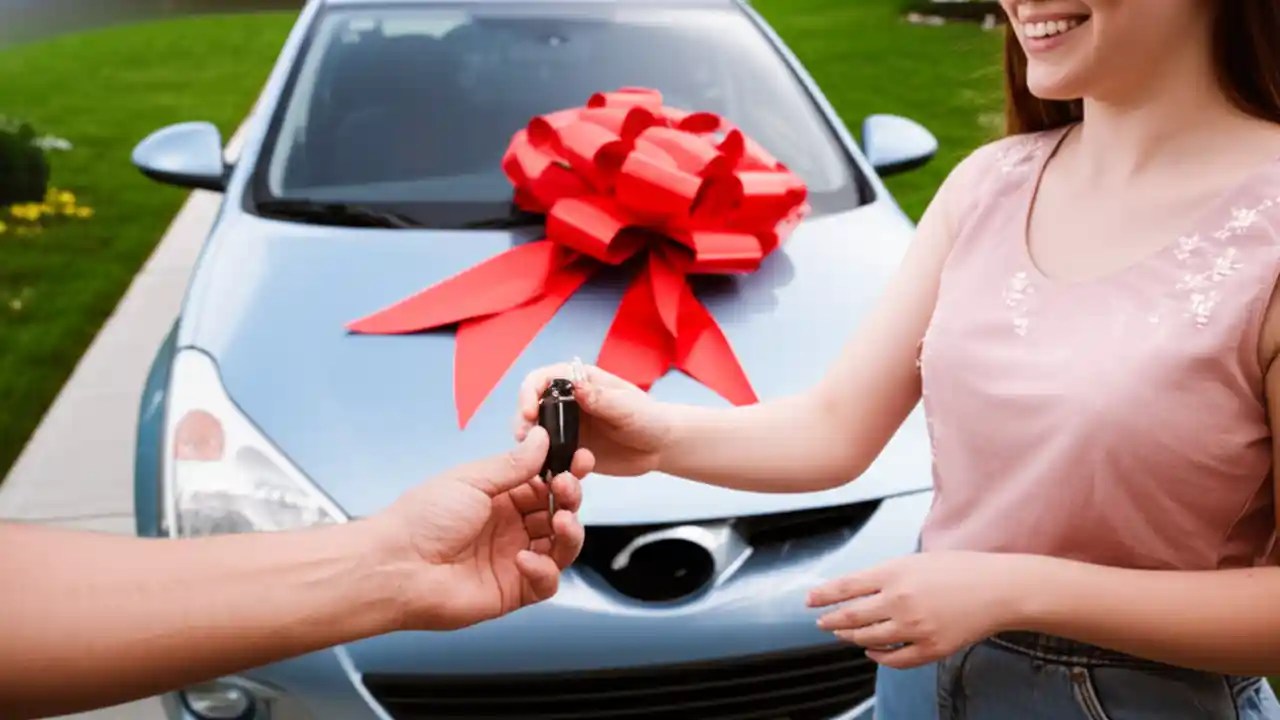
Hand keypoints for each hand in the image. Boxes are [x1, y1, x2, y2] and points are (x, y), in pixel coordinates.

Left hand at [372, 426, 593, 630]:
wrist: (395, 566)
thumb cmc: (422, 519)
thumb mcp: (472, 480)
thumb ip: (513, 464)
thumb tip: (542, 438)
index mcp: (500, 497)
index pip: (545, 484)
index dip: (565, 473)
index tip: (578, 461)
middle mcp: (510, 527)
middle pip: (559, 513)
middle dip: (570, 498)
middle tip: (566, 488)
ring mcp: (513, 559)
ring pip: (561, 547)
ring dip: (570, 532)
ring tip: (562, 521)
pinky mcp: (513, 590)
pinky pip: (546, 582)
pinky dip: (545, 570)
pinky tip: (525, 559)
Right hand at [514, 362, 671, 476]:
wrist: (659, 447)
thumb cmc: (648, 418)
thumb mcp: (628, 407)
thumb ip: (602, 399)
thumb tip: (577, 387)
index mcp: (579, 381)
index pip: (543, 379)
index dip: (530, 392)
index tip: (530, 412)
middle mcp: (567, 402)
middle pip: (532, 405)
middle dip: (523, 420)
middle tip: (524, 438)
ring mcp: (566, 427)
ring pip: (536, 432)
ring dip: (530, 443)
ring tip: (532, 457)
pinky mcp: (568, 451)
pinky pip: (549, 455)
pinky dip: (544, 462)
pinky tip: (549, 471)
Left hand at [808, 551, 1032, 667]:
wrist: (999, 589)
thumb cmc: (960, 569)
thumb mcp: (916, 560)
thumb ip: (885, 575)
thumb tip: (855, 589)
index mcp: (895, 572)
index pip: (846, 586)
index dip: (823, 595)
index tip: (808, 601)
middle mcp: (899, 600)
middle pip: (850, 616)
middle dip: (831, 620)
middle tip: (821, 622)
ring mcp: (914, 626)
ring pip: (867, 639)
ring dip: (850, 637)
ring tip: (843, 634)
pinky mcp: (929, 648)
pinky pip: (893, 658)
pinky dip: (877, 656)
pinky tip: (871, 651)